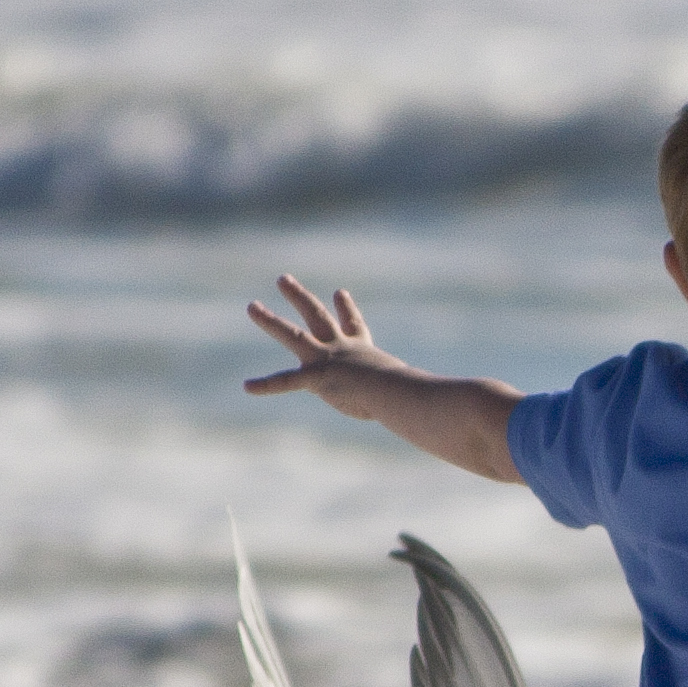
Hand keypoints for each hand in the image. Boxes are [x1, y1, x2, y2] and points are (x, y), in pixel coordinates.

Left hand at [244, 275, 412, 416]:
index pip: (354, 325)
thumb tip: (440, 407)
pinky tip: (247, 387)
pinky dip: (266, 385)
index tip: (338, 292)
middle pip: (316, 316)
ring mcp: (326, 360)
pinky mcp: (316, 378)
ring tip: (252, 306)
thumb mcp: (412, 391)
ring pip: (292, 335)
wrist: (397, 391)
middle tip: (282, 279)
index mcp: (363, 350)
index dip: (346, 309)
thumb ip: (417, 395)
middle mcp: (341, 349)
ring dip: (270, 321)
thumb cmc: (410, 394)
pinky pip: (286, 382)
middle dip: (298, 297)